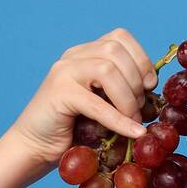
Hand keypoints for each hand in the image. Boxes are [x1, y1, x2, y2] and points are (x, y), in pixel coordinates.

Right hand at [3, 28, 157, 175]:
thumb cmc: (70, 132)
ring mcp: (63, 72)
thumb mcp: (102, 104)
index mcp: (84, 54)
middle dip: (136, 81)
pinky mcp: (59, 94)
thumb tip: (153, 89)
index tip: (149, 86)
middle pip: (115, 50)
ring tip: (132, 120)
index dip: (141, 59)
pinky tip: (132, 133)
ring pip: (107, 69)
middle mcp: (73, 56)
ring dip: (128, 98)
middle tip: (139, 109)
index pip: (120, 37)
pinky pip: (97, 103)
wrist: (33, 150)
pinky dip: (119, 120)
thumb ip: (120, 90)